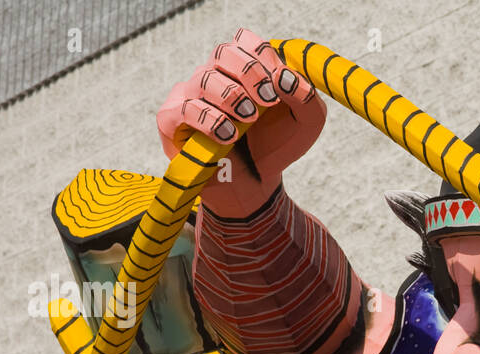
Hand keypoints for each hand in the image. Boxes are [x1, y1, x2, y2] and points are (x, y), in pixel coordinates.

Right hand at [156, 28, 325, 217]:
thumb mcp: (307, 124)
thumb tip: (284, 77)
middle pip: (224, 52)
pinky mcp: (172, 120)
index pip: (246, 42)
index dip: (264, 58)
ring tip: (249, 120)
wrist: (256, 186)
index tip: (280, 86)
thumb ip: (305, 97)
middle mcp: (214, 75)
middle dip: (249, 73)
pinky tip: (228, 136)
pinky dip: (209, 120)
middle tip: (268, 102)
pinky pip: (183, 109)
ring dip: (231, 98)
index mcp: (243, 68)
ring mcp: (190, 95)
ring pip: (204, 78)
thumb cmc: (276, 146)